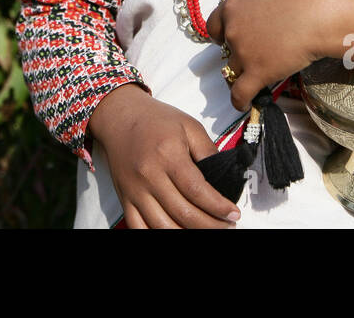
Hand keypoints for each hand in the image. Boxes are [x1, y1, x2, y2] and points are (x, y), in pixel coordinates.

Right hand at [88, 84, 240, 228]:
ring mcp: (134, 190)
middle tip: (227, 225)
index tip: (234, 214)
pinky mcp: (125, 199)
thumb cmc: (156, 120)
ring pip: (163, 226)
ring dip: (188, 234)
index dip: (218, 207)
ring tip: (206, 230)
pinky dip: (158, 236)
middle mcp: (149, 175)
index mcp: (168, 155)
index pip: (197, 190)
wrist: (119, 117)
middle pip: (183, 213)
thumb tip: (224, 178)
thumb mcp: (189, 126)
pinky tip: (177, 233)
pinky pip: (138, 228)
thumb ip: (208, 151)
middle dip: (210, 225)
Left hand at [207, 0, 353, 109]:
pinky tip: (245, 105)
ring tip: (250, 83)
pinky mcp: (257, 72)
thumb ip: (257, 8)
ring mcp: (243, 52)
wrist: (320, 11)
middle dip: (236, 55)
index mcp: (233, 5)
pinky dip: (240, 101)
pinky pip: (239, 94)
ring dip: (241, 77)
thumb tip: (263, 20)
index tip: (230, 41)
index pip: (214, 26)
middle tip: (252, 57)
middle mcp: (232, 29)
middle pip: (225, 51)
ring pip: (232, 73)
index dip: (223, 36)